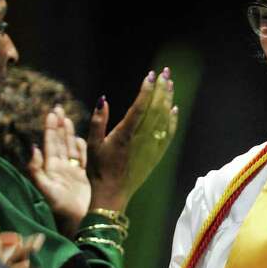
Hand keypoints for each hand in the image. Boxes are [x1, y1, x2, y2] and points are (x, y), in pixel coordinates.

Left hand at [28, 106, 91, 234]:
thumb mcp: (45, 190)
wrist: (78, 224)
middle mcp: (60, 169)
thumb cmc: (60, 210)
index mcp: (51, 168)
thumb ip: (36, 170)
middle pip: (58, 142)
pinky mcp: (82, 179)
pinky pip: (82, 159)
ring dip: (68, 133)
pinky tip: (80, 139)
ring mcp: (71, 173)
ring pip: (69, 148)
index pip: (50, 143)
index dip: (50, 128)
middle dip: (58, 125)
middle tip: (58, 107)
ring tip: (67, 118)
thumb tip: (33, 148)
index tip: (52, 112)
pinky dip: (81, 148)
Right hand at [87, 68, 178, 211]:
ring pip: (163, 120)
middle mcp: (140, 141)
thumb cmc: (98, 170)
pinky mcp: (156, 156)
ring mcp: (151, 148)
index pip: (139, 108)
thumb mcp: (92, 145)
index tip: (151, 75)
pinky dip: (172, 120)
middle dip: (161, 89)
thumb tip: (103, 99)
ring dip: (167, 100)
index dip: (146, 90)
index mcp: (124, 136)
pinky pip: (168, 135)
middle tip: (165, 72)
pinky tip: (174, 108)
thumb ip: (98, 121)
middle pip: (155, 109)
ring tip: (170, 84)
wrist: (112, 195)